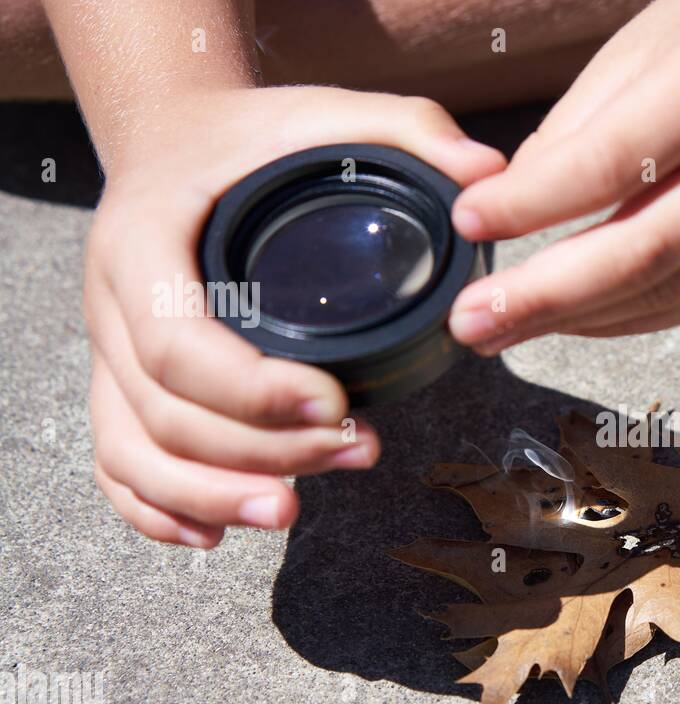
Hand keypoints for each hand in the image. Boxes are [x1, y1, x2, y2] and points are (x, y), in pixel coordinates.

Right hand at [85, 85, 505, 546]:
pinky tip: (214, 535)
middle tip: (352, 456)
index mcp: (146, 242)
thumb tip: (490, 176)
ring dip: (209, 495)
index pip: (177, 344)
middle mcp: (114, 305)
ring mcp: (112, 352)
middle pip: (163, 413)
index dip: (252, 393)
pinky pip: (117, 463)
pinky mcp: (122, 384)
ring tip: (288, 513)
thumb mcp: (325, 114)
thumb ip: (406, 130)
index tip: (334, 404)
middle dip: (257, 453)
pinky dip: (156, 509)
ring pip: (132, 452)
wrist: (177, 141)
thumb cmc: (251, 137)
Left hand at [447, 0, 679, 350]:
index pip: (612, 162)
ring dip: (578, 318)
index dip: (530, 204)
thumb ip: (579, 127)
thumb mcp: (648, 44)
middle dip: (543, 297)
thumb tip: (507, 207)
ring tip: (503, 329)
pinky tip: (576, 319)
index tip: (465, 224)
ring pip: (670, 291)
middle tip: (468, 325)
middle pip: (643, 252)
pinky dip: (632, 316)